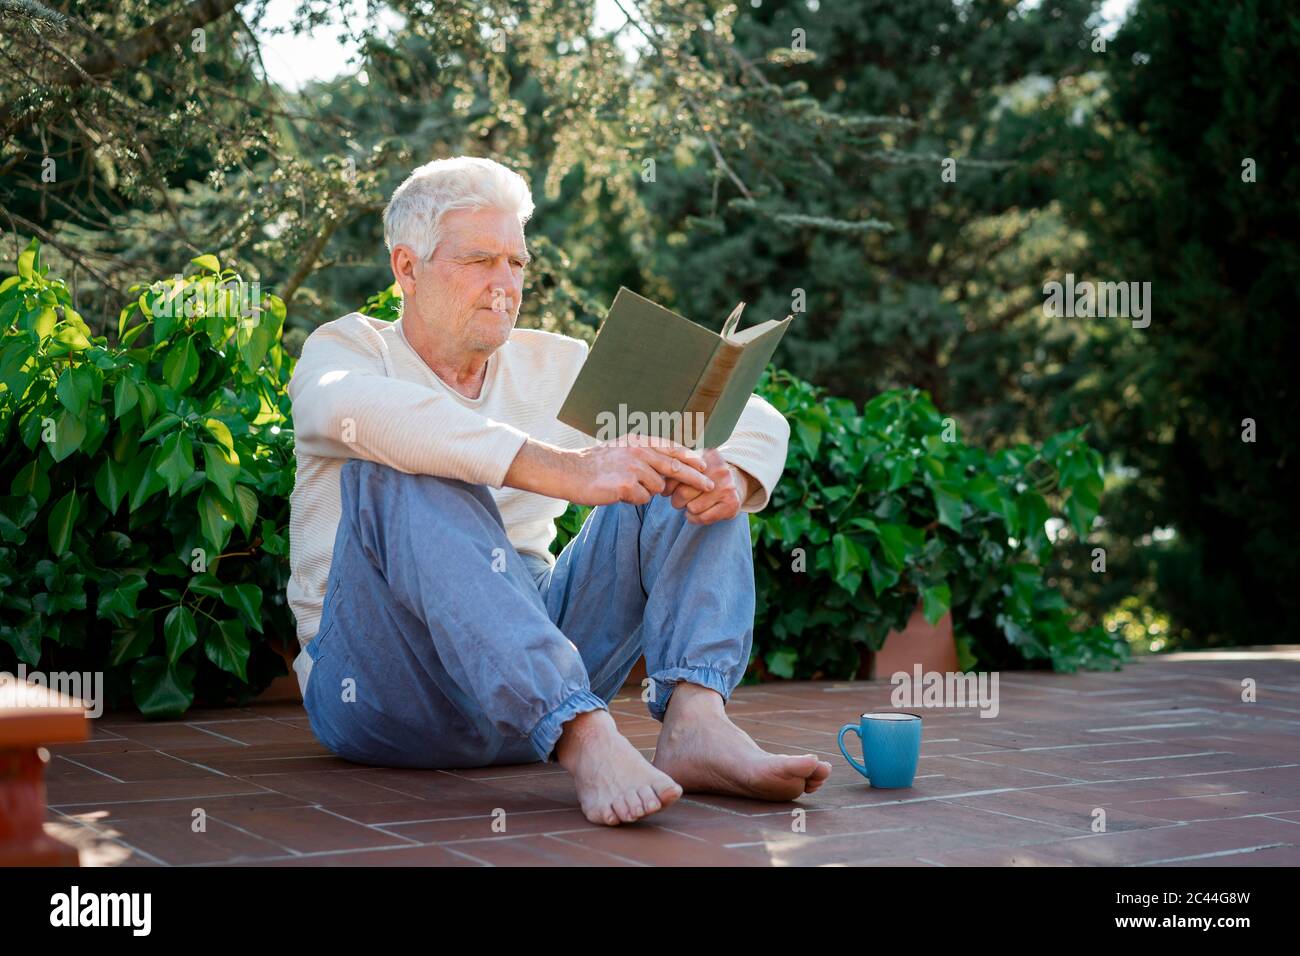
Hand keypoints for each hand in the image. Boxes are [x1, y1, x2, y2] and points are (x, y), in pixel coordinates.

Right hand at [565, 433, 714, 506]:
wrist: (569, 472)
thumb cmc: (595, 464)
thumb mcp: (621, 449)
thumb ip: (643, 454)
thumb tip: (668, 468)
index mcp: (638, 441)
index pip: (671, 448)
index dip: (689, 457)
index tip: (703, 466)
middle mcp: (638, 451)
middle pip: (675, 466)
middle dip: (695, 478)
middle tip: (710, 486)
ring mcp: (633, 468)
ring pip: (658, 487)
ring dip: (647, 491)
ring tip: (625, 486)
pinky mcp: (626, 486)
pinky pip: (643, 498)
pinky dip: (634, 499)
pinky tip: (618, 493)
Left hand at [658, 448, 750, 524]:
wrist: (737, 481)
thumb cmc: (706, 473)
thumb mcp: (694, 462)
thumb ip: (676, 465)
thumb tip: (657, 475)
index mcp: (707, 455)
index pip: (677, 474)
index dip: (669, 486)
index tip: (668, 490)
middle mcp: (719, 470)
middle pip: (683, 493)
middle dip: (676, 500)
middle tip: (679, 500)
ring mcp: (727, 487)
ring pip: (692, 508)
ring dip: (687, 509)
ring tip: (691, 504)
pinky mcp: (732, 504)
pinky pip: (703, 518)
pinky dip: (695, 518)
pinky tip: (695, 513)